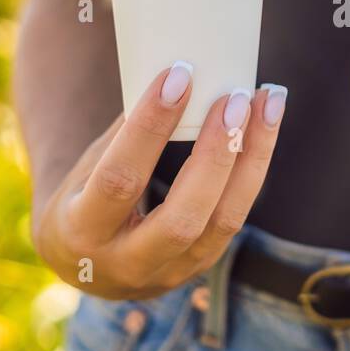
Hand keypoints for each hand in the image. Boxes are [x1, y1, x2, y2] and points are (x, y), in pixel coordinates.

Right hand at [33, 64, 285, 298]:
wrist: (86, 266)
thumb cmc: (83, 200)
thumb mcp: (86, 170)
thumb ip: (125, 135)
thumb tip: (176, 78)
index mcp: (82, 231)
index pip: (121, 179)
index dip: (150, 128)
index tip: (178, 77)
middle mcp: (126, 262)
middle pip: (184, 216)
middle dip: (216, 153)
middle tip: (235, 97)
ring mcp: (169, 273)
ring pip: (223, 220)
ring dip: (251, 157)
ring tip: (267, 103)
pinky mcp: (200, 267)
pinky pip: (234, 217)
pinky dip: (252, 170)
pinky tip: (263, 129)